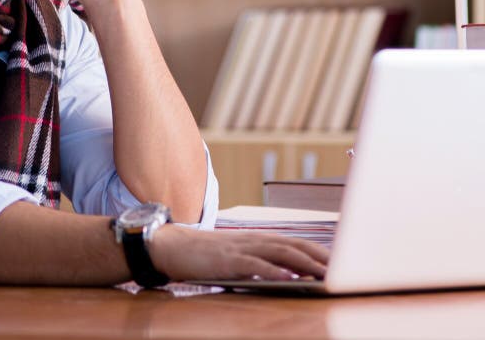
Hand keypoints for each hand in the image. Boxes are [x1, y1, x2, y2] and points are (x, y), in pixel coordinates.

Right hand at [149, 226, 329, 281]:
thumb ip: (257, 259)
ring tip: (324, 273)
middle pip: (292, 244)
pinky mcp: (228, 260)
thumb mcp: (234, 254)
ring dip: (304, 262)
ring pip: (278, 252)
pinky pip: (255, 264)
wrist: (172, 246)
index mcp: (255, 238)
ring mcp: (240, 248)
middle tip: (343, 267)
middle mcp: (252, 239)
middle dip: (319, 256)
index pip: (293, 241)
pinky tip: (288, 276)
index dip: (317, 249)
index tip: (340, 260)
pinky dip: (273, 270)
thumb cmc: (204, 254)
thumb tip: (283, 272)